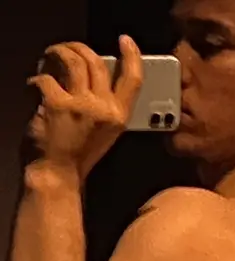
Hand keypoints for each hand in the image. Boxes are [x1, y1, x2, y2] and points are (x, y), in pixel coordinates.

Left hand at [26, 36, 142, 181]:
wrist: (57, 176)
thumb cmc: (76, 158)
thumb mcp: (104, 134)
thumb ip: (105, 107)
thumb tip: (95, 77)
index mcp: (118, 117)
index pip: (133, 80)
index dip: (132, 56)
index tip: (126, 42)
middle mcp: (103, 109)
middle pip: (96, 62)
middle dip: (79, 48)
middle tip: (68, 50)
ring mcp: (80, 105)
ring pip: (72, 60)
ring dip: (57, 53)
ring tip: (49, 58)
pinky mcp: (56, 103)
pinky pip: (44, 78)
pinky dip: (35, 80)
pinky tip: (33, 89)